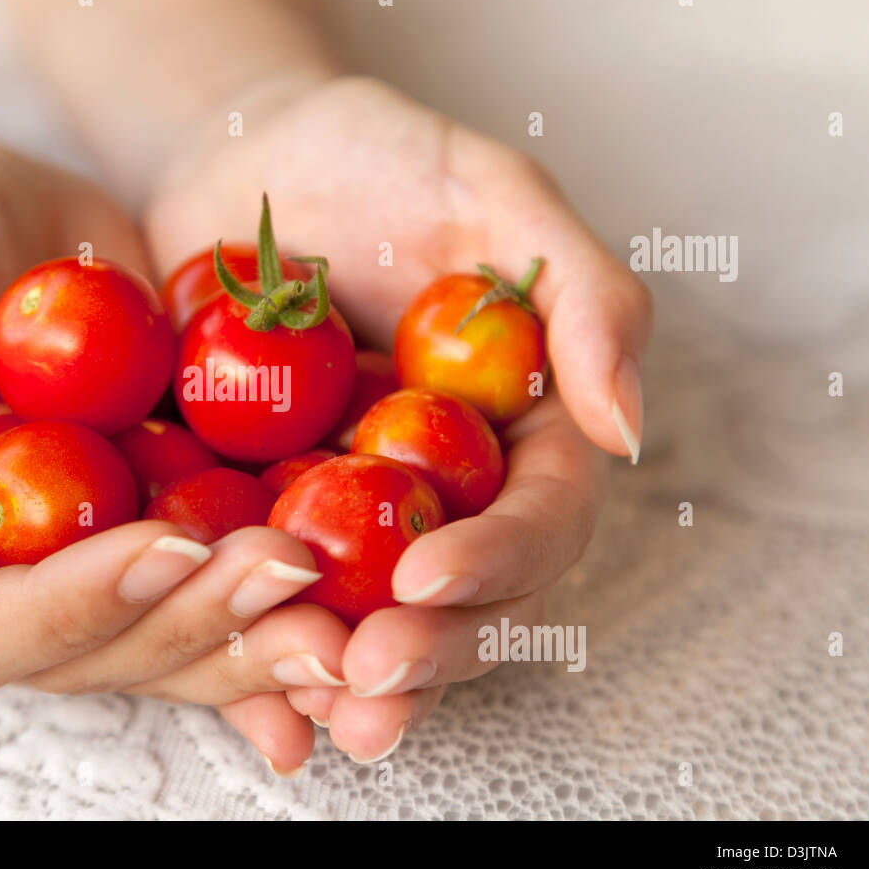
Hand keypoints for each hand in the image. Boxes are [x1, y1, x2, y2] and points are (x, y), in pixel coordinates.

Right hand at [0, 135, 349, 771]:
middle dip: (199, 627)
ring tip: (348, 625)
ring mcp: (83, 578)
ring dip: (262, 643)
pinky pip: (222, 591)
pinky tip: (356, 619)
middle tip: (292, 577)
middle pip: (103, 654)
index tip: (168, 546)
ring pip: (176, 644)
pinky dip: (286, 612)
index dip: (81, 604)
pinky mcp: (154, 539)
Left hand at [143, 76, 652, 762]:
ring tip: (312, 713)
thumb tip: (629, 428)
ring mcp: (352, 508)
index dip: (500, 562)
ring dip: (346, 677)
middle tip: (368, 685)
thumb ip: (585, 296)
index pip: (538, 520)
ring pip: (371, 616)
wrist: (242, 154)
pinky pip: (268, 589)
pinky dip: (258, 642)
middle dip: (426, 650)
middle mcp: (445, 487)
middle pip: (462, 599)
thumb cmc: (378, 155)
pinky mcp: (263, 509)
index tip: (432, 579)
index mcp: (517, 430)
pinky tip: (239, 687)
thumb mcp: (494, 192)